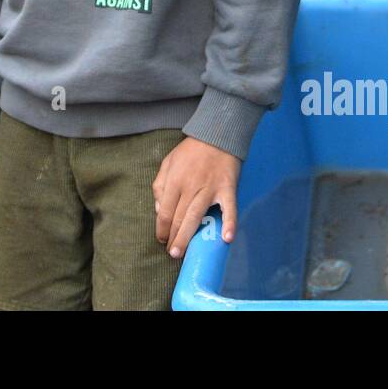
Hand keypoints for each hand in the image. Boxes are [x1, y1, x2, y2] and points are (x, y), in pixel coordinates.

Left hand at [153, 136, 240, 258]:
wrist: (217, 135)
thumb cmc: (190, 151)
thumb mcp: (168, 162)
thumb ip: (160, 185)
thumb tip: (158, 209)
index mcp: (174, 180)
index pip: (165, 211)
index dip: (162, 228)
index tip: (161, 239)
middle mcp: (190, 186)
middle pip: (179, 217)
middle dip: (173, 238)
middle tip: (172, 254)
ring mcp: (210, 188)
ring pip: (197, 217)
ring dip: (188, 237)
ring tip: (183, 253)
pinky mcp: (227, 188)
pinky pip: (229, 208)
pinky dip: (229, 223)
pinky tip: (226, 238)